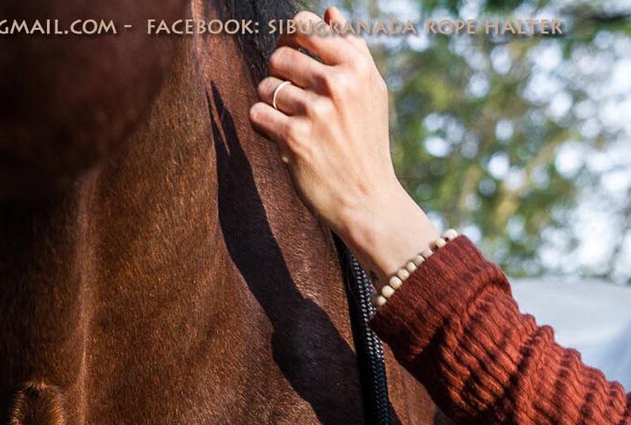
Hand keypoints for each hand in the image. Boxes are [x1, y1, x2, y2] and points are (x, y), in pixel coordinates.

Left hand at [249, 8, 439, 282]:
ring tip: (292, 123)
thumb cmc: (367, 146)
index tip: (292, 58)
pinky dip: (264, 127)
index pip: (305, 27)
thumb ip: (352, 50)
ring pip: (266, 86)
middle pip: (280, 56)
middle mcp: (337, 85)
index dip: (290, 39)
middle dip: (279, 76)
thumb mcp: (372, 94)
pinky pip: (258, 114)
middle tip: (291, 100)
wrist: (368, 200)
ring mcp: (315, 112)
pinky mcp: (294, 139)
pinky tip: (283, 139)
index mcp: (357, 67)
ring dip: (272, 105)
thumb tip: (328, 11)